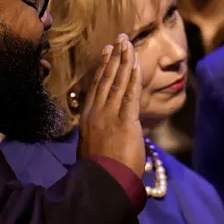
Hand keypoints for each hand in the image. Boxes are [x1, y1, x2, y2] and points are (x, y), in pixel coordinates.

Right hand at [76, 35, 144, 175]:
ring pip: (118, 82)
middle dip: (114, 57)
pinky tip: (135, 64)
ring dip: (124, 61)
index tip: (107, 52)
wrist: (102, 184)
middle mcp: (96, 113)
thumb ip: (102, 134)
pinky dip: (133, 77)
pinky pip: (130, 94)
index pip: (96, 87)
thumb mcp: (94, 148)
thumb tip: (108, 132)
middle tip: (120, 39)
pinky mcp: (124, 121)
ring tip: (128, 44)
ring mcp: (109, 116)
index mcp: (88, 118)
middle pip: (106, 79)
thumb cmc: (100, 172)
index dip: (102, 67)